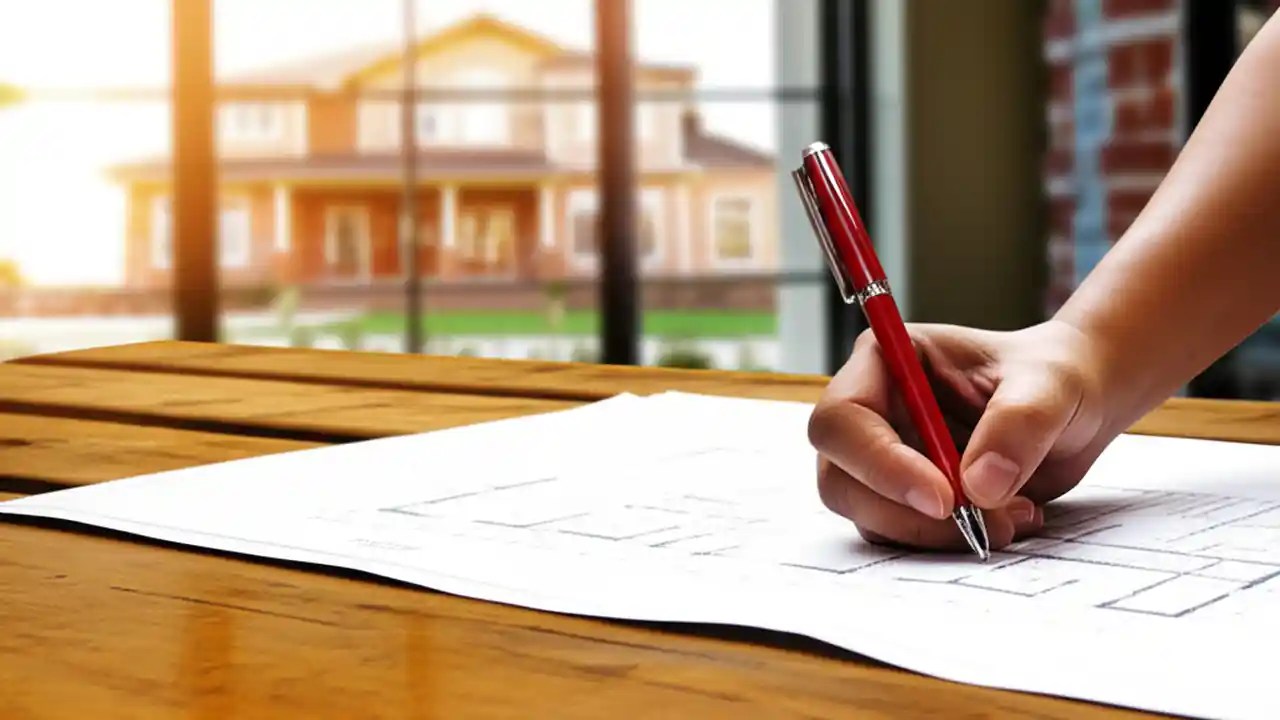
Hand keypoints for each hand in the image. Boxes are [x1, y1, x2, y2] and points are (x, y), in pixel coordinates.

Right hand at [807, 320, 1117, 551]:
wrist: (1079, 406)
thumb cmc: (1057, 376)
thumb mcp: (1051, 386)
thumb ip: (1017, 424)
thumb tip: (978, 486)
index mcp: (887, 361)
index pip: (843, 418)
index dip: (878, 462)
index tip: (942, 497)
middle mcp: (874, 411)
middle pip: (840, 476)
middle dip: (902, 511)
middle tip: (976, 522)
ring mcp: (885, 458)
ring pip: (867, 514)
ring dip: (932, 533)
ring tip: (1010, 517)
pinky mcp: (907, 498)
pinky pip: (902, 535)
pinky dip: (950, 541)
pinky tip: (1006, 519)